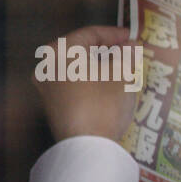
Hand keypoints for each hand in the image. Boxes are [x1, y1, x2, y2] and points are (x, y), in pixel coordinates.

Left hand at [33, 25, 141, 143]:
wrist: (87, 147)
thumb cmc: (103, 104)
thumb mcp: (122, 75)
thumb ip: (127, 54)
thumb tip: (132, 45)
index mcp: (60, 51)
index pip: (91, 34)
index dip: (116, 34)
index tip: (134, 38)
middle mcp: (47, 66)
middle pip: (82, 51)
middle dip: (108, 52)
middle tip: (129, 55)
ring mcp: (47, 88)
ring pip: (78, 69)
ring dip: (100, 68)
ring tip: (123, 72)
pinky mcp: (52, 107)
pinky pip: (74, 86)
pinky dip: (91, 83)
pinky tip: (109, 90)